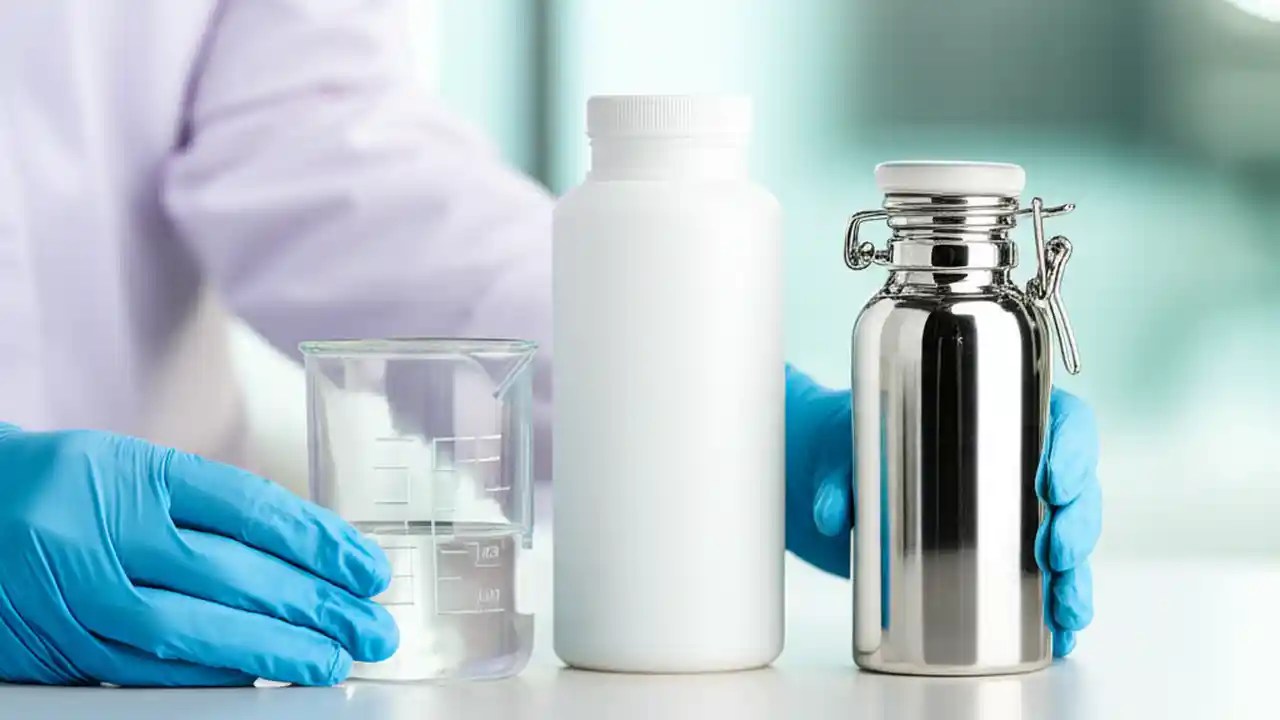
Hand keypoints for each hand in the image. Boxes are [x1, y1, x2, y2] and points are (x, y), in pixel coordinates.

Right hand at [0, 423, 397, 686]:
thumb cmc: (65, 487)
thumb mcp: (133, 470)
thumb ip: (208, 509)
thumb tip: (307, 557)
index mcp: (134, 472)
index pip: (249, 507)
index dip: (319, 542)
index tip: (368, 568)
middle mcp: (105, 528)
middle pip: (233, 572)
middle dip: (316, 605)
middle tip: (372, 628)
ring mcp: (77, 590)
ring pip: (191, 629)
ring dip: (272, 650)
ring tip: (330, 661)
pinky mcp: (56, 645)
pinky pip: (144, 668)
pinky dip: (208, 674)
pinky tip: (255, 676)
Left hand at [784, 369, 1100, 657]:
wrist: (841, 481)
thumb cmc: (856, 446)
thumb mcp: (845, 450)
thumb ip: (838, 478)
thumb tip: (832, 514)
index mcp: (996, 412)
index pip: (1060, 419)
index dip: (1074, 448)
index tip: (1055, 481)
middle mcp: (1019, 461)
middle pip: (1076, 486)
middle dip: (1077, 522)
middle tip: (1056, 550)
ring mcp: (1018, 511)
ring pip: (1069, 538)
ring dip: (1076, 575)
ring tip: (1066, 608)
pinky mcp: (1005, 555)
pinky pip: (1046, 580)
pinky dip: (1057, 610)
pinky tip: (1061, 636)